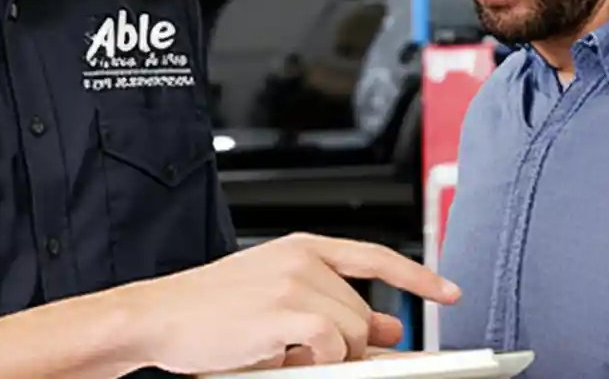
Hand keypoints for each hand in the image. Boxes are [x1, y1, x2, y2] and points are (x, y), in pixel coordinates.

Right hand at [123, 232, 461, 375]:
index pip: (375, 256)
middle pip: (361, 311)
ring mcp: (294, 281)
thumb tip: (386, 328)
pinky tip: (280, 355)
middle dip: (350, 343)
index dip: (418, 276)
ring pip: (351, 332)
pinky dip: (315, 361)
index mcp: (301, 247)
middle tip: (308, 355)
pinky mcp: (286, 310)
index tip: (451, 291)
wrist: (158, 316)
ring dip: (327, 356)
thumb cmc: (209, 312)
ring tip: (282, 352)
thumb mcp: (277, 301)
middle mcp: (302, 257)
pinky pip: (331, 345)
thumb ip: (333, 309)